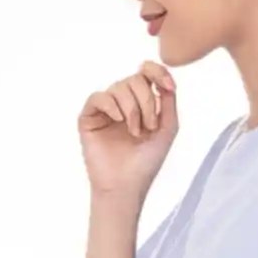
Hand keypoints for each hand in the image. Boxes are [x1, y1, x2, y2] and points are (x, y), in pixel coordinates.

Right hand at [79, 61, 177, 200]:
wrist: (126, 185)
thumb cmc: (146, 161)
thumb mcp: (168, 128)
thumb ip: (168, 102)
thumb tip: (165, 78)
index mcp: (141, 103)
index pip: (146, 74)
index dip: (157, 72)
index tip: (167, 85)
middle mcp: (123, 103)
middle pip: (134, 79)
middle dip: (146, 100)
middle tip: (149, 126)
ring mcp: (105, 110)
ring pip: (118, 87)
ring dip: (132, 108)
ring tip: (135, 131)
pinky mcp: (89, 118)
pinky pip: (98, 97)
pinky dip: (111, 105)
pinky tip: (118, 120)